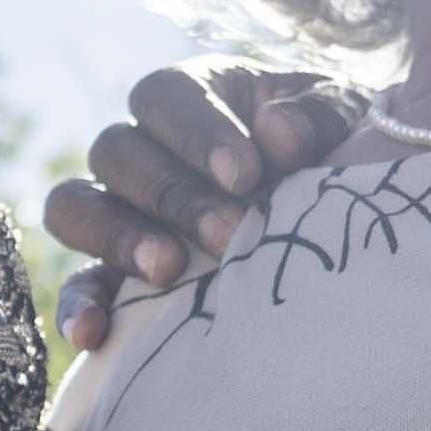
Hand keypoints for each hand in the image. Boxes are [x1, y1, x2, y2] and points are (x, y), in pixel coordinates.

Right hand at [39, 63, 359, 349]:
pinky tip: (95, 336)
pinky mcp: (116, 275)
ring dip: (117, 237)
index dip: (196, 133)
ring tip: (169, 271)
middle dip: (172, 194)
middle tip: (228, 234)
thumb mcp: (349, 119)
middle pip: (117, 150)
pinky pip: (79, 285)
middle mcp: (147, 147)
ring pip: (76, 207)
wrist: (354, 217)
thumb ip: (320, 115)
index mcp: (197, 95)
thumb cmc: (344, 153)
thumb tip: (277, 131)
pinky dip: (79, 307)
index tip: (247, 174)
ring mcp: (123, 210)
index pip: (165, 96)